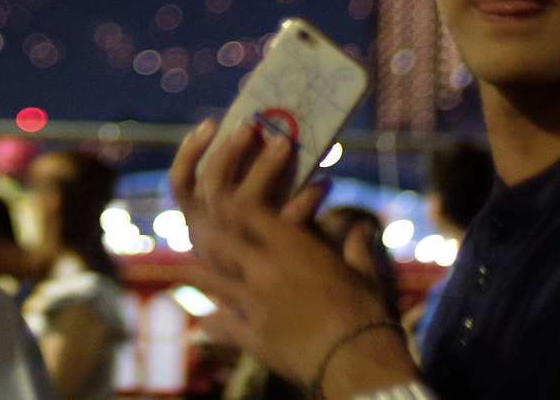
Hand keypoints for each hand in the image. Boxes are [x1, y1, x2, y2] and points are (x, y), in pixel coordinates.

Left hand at [170, 121, 416, 397]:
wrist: (358, 364)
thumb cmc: (367, 314)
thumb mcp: (364, 275)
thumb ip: (356, 246)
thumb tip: (363, 227)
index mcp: (293, 247)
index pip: (248, 210)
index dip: (233, 200)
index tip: (224, 194)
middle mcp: (265, 268)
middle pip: (220, 236)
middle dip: (207, 228)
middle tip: (198, 223)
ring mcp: (253, 302)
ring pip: (209, 278)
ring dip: (200, 272)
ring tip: (192, 268)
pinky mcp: (250, 335)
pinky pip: (217, 324)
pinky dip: (210, 322)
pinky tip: (203, 322)